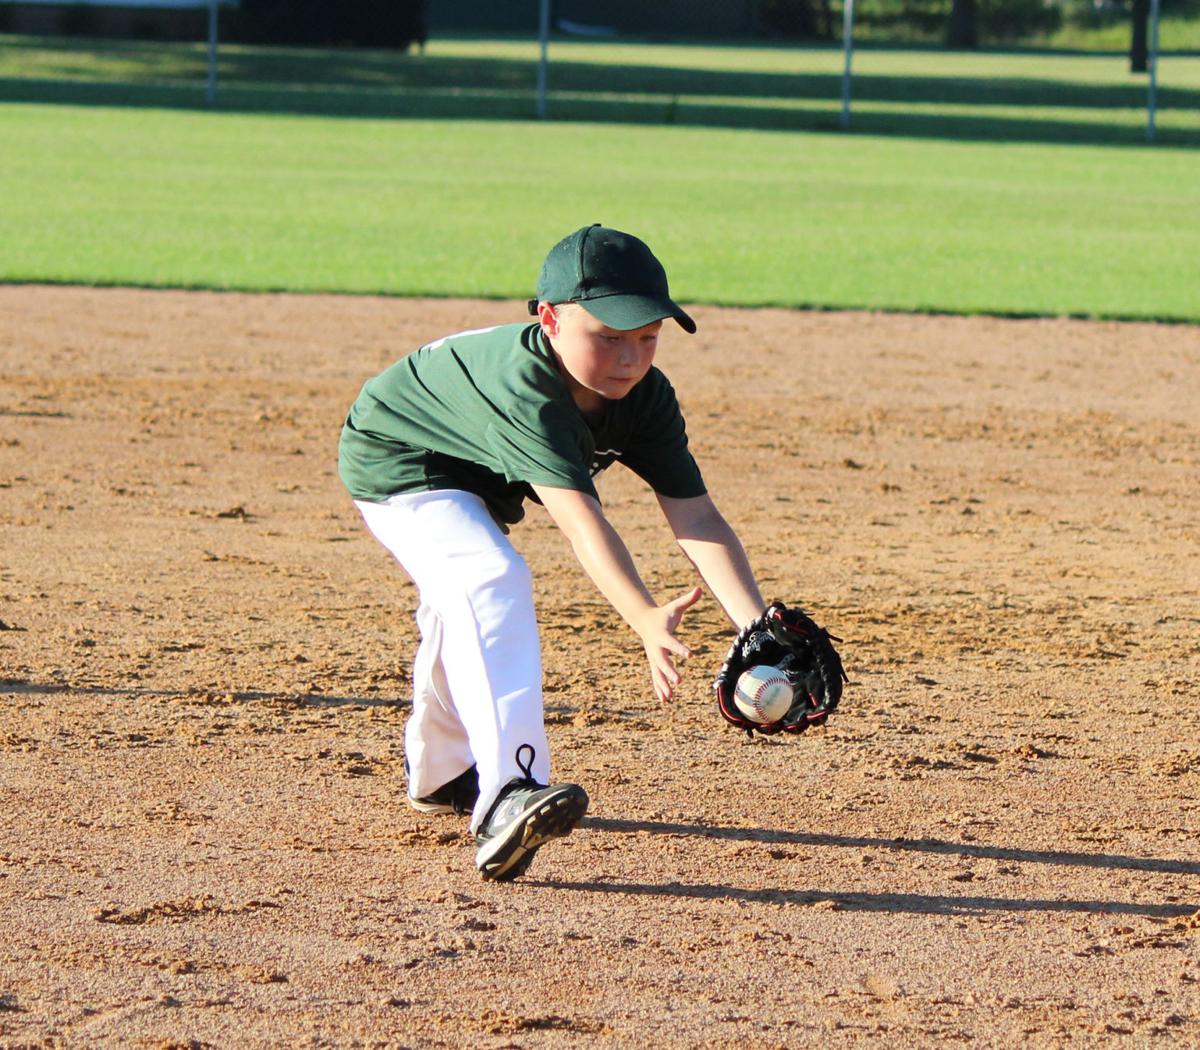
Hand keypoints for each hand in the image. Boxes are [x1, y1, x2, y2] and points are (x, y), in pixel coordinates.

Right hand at [635, 586, 701, 702]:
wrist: (644, 621)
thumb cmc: (664, 614)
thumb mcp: (675, 606)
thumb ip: (688, 599)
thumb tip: (700, 588)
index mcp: (662, 635)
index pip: (672, 643)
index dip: (680, 649)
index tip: (691, 655)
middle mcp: (656, 648)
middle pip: (662, 662)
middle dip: (669, 672)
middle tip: (679, 682)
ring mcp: (653, 657)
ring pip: (657, 673)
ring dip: (663, 685)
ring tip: (670, 698)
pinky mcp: (654, 663)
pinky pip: (656, 677)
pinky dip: (660, 688)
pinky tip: (666, 700)